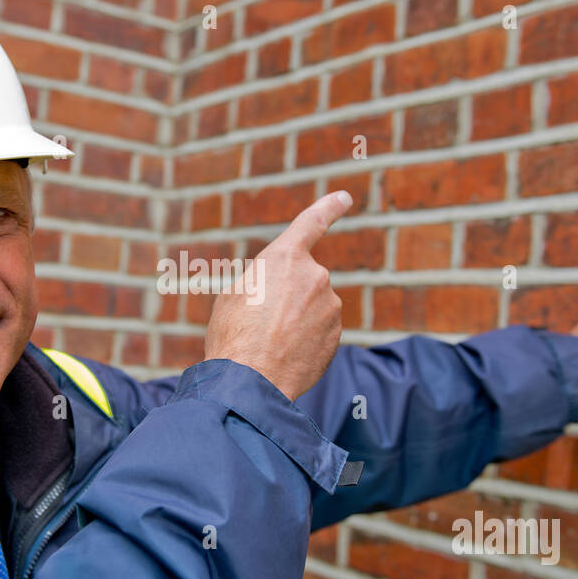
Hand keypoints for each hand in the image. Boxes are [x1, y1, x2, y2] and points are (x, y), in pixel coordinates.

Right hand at [204, 190, 352, 400]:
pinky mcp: (337, 334)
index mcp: (285, 257)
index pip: (311, 223)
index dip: (328, 208)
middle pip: (302, 280)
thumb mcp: (234, 294)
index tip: (344, 198)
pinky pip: (320, 331)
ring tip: (269, 341)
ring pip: (312, 307)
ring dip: (295, 320)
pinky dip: (305, 340)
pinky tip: (285, 355)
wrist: (251, 380)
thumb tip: (279, 290)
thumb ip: (263, 280)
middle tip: (260, 322)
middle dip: (286, 297)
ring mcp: (330, 306)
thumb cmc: (233, 335)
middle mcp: (315, 275)